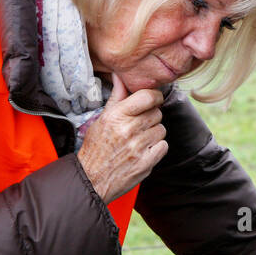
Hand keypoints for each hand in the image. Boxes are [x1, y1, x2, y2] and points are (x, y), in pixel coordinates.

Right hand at [76, 73, 167, 202]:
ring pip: (161, 129)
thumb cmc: (96, 147)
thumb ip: (117, 97)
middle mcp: (128, 130)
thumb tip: (120, 76)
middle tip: (140, 124)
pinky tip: (145, 149)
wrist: (92, 178)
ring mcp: (138, 147)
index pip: (147, 97)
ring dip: (154, 133)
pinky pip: (163, 146)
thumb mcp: (102, 118)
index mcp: (116, 116)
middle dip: (151, 117)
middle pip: (157, 113)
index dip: (155, 96)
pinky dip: (157, 147)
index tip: (154, 99)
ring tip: (140, 138)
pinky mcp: (145, 163)